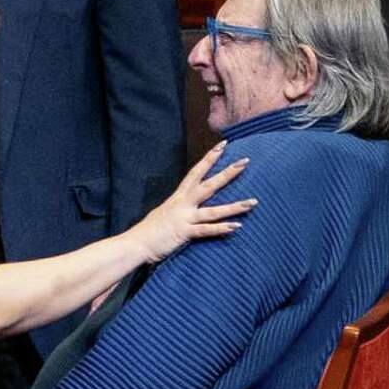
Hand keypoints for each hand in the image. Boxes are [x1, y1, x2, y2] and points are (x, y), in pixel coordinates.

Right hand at [132, 142, 255, 262]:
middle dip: (227, 173)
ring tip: (253, 202)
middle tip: (245, 161)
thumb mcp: (166, 212)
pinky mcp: (184, 232)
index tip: (223, 145)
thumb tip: (189, 204)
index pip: (196, 172)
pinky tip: (236, 227)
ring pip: (213, 210)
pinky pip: (205, 230)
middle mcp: (183, 203)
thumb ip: (180, 207)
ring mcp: (184, 217)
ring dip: (234, 206)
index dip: (210, 158)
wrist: (136, 243)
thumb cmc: (150, 230)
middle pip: (209, 185)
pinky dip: (221, 229)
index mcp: (179, 197)